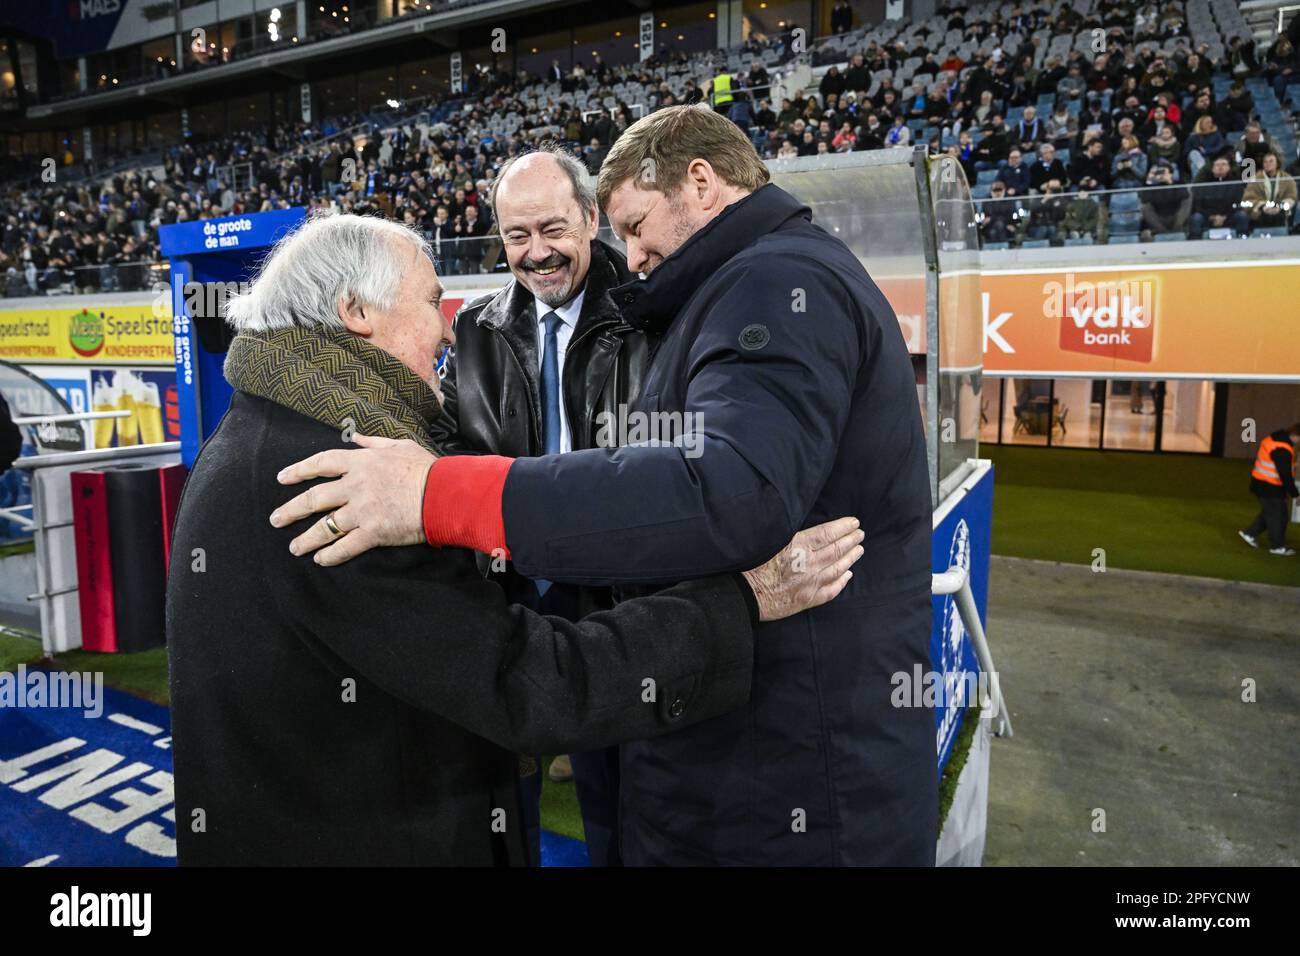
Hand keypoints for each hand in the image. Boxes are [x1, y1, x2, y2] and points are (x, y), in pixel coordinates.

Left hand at [269, 433, 433, 564]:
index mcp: (361, 463)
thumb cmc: (428, 469)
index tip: (283, 478)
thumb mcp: (400, 445)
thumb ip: (374, 442)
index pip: (321, 464)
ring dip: (306, 538)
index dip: (299, 471)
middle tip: (276, 519)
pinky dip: (330, 555)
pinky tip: (320, 559)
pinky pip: (345, 546)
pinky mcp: (373, 532)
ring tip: (293, 547)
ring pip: (325, 526)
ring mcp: (362, 510)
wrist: (446, 494)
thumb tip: (355, 437)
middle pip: (314, 498)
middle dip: (291, 510)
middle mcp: (356, 486)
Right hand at [742, 517, 864, 621]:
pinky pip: (831, 590)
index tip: (854, 522)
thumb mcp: (769, 540)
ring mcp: (811, 583)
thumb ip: (790, 534)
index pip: (828, 533)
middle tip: (860, 534)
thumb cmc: (752, 565)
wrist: (744, 595)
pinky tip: (847, 575)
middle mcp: (809, 564)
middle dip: (851, 540)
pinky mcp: (808, 599)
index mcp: (798, 546)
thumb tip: (805, 526)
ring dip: (851, 558)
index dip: (843, 527)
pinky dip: (841, 582)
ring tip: (859, 550)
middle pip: (837, 550)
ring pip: (838, 569)